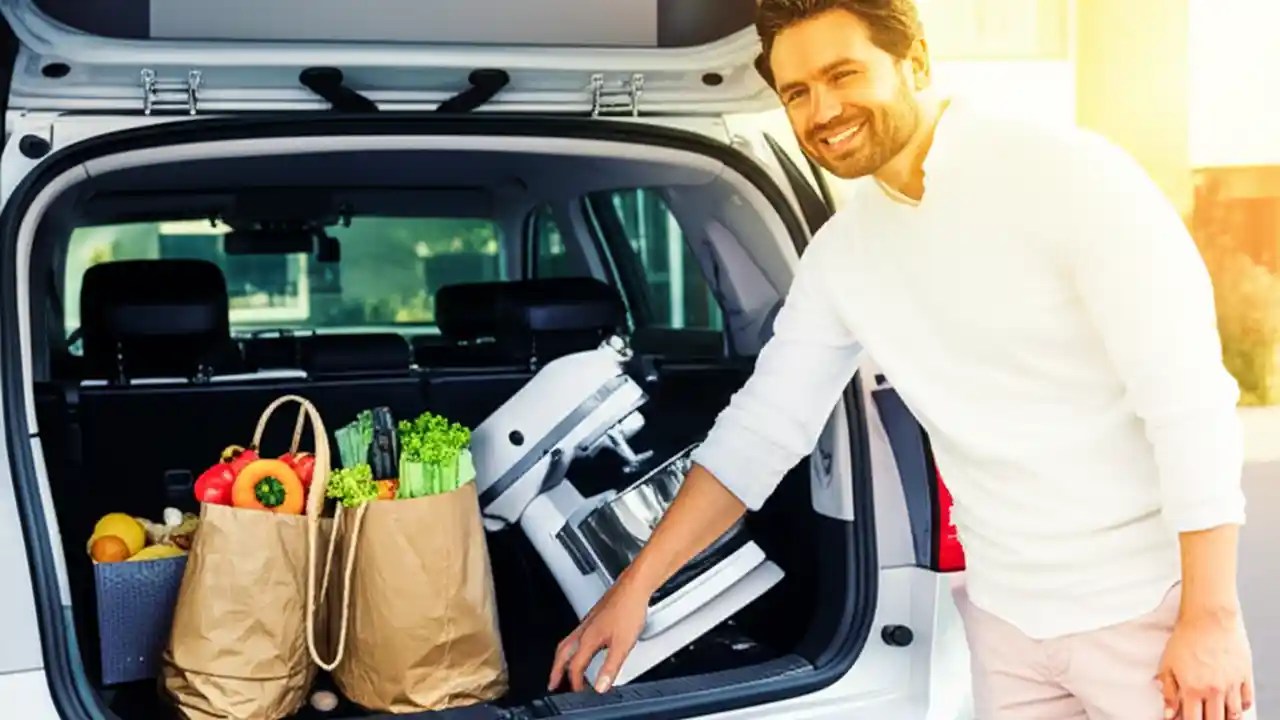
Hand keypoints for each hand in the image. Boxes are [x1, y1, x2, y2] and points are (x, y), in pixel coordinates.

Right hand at [548, 574, 649, 693]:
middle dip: (556, 670)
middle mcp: (584, 630)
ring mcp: (587, 622)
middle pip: (562, 654)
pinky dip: (572, 647)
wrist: (634, 587)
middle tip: (553, 683)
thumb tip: (601, 685)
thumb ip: (611, 667)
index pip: (575, 666)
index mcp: (588, 639)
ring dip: (562, 659)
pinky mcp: (593, 616)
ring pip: (567, 643)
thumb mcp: (623, 645)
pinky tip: (582, 647)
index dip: (575, 682)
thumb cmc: (628, 610)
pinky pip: (575, 635)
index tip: (577, 692)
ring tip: (562, 668)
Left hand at [1156, 607, 1253, 719]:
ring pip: (1233, 716)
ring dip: (1225, 719)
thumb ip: (1168, 691)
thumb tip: (1169, 714)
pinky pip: (1246, 701)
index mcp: (1192, 689)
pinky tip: (1233, 706)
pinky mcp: (1244, 676)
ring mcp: (1231, 684)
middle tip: (1202, 716)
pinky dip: (1241, 708)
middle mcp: (1214, 690)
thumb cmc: (1186, 638)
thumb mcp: (1167, 664)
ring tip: (1218, 715)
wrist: (1209, 618)